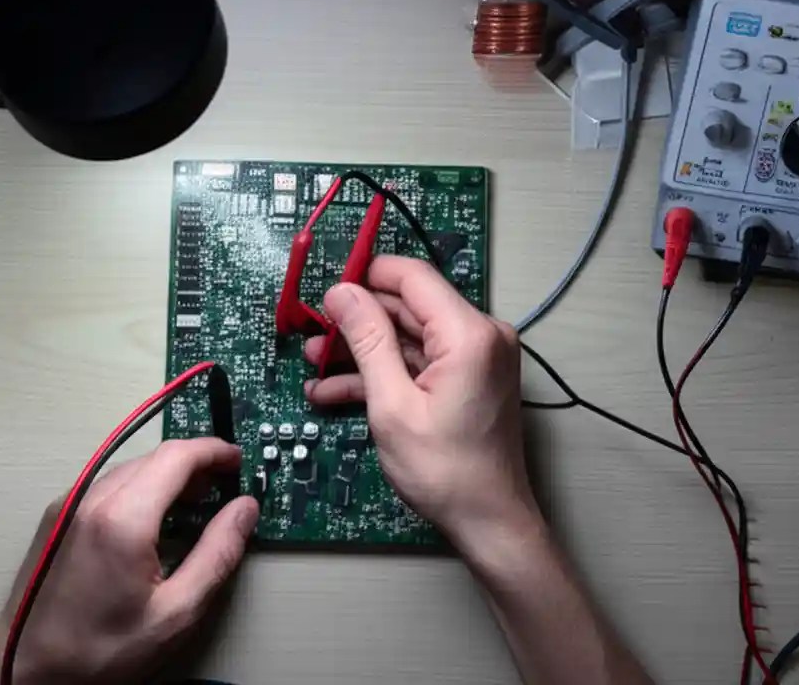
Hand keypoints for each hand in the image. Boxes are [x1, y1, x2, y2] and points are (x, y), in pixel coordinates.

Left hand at [0, 438, 259, 684]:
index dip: (213, 451)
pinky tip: (155, 519)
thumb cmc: (100, 651)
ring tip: (195, 504)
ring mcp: (68, 504)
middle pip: (153, 458)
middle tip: (224, 488)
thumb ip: (217, 555)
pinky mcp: (58, 516)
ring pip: (130, 469)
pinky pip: (108, 486)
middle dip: (194, 464)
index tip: (238, 460)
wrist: (26, 669)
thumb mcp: (175, 613)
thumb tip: (244, 510)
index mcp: (122, 519)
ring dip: (166, 476)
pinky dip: (140, 489)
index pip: (176, 457)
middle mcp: (90, 499)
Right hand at [303, 255, 540, 550]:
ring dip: (361, 351)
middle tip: (310, 338)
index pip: (412, 277)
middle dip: (356, 320)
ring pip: (408, 336)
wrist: (489, 522)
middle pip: (407, 307)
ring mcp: (476, 358)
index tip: (323, 293)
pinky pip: (419, 362)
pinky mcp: (467, 378)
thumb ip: (366, 340)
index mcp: (468, 334)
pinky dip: (383, 373)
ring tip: (313, 367)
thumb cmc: (445, 471)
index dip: (364, 277)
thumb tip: (341, 292)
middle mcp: (480, 335)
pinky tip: (336, 390)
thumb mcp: (392, 404)